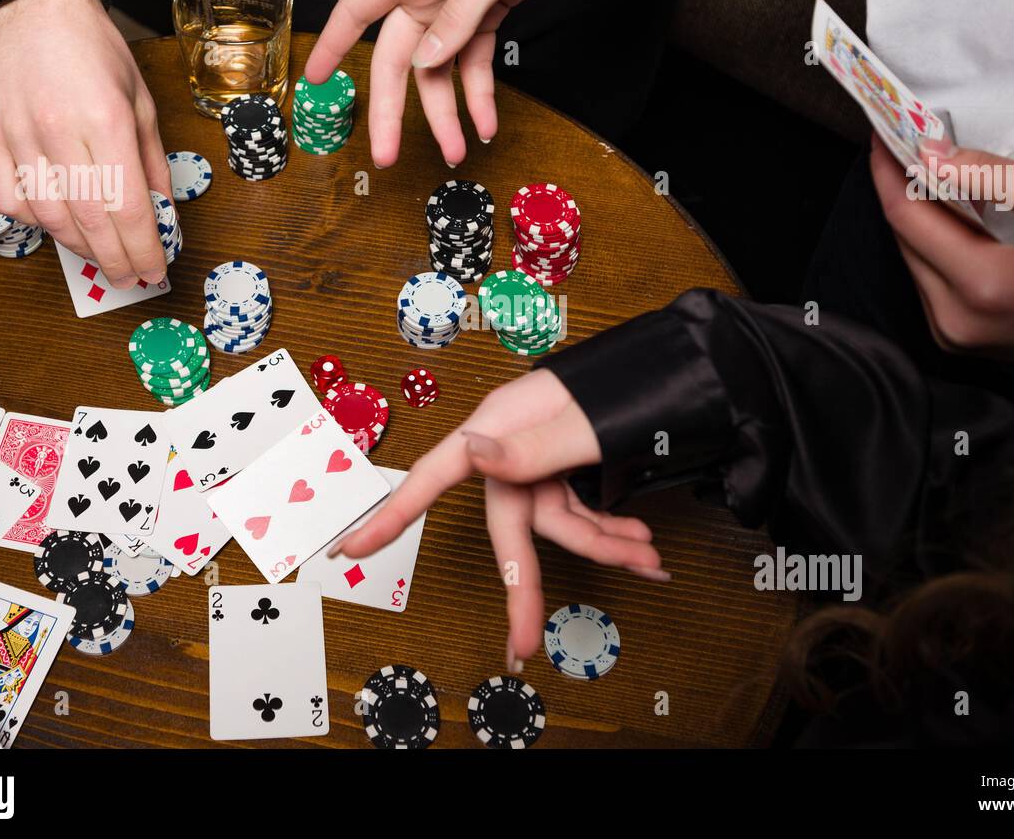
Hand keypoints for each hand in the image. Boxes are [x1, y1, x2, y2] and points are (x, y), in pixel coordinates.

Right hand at [0, 0, 172, 287]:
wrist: (36, 5)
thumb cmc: (96, 50)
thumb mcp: (142, 102)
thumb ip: (152, 162)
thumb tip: (162, 215)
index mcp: (107, 121)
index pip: (129, 207)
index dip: (144, 248)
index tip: (156, 271)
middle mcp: (60, 131)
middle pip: (91, 220)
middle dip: (115, 259)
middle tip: (130, 279)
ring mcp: (18, 135)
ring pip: (49, 216)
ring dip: (79, 247)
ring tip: (102, 257)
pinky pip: (11, 199)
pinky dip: (37, 222)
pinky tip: (59, 223)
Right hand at [303, 0, 618, 168]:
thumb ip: (459, 16)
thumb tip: (425, 62)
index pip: (358, 9)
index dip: (332, 43)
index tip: (314, 79)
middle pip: (398, 59)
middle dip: (392, 111)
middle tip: (387, 155)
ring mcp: (457, 7)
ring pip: (437, 72)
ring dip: (445, 115)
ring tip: (455, 152)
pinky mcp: (487, 17)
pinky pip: (473, 66)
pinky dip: (478, 97)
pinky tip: (485, 124)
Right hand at [330, 368, 666, 669]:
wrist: (664, 366)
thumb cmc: (615, 384)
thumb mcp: (576, 420)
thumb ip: (527, 448)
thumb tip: (472, 452)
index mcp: (497, 429)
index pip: (433, 476)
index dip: (392, 514)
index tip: (350, 548)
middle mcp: (511, 450)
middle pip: (510, 530)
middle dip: (528, 590)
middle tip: (525, 647)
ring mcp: (538, 462)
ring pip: (558, 525)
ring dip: (604, 547)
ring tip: (651, 558)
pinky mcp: (565, 469)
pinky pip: (580, 513)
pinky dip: (611, 532)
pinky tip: (642, 544)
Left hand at [872, 136, 1013, 392]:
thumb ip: (987, 174)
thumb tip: (927, 153)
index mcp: (980, 284)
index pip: (905, 217)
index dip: (887, 171)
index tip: (882, 133)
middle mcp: (953, 319)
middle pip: (903, 241)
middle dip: (901, 189)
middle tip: (904, 145)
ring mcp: (952, 337)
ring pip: (912, 262)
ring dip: (916, 218)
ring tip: (928, 176)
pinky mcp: (957, 342)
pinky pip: (928, 283)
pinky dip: (933, 247)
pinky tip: (950, 219)